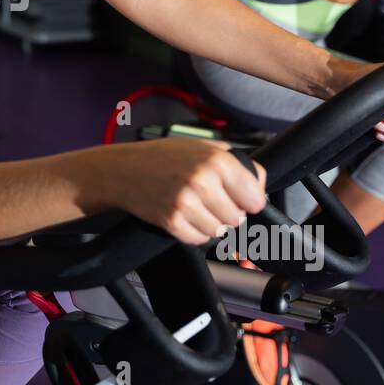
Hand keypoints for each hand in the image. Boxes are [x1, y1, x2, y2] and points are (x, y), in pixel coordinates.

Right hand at [117, 137, 267, 244]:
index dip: (249, 200)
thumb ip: (233, 162)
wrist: (125, 169)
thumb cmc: (162, 156)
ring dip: (211, 223)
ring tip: (196, 207)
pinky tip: (184, 215)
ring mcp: (187, 203)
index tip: (242, 199)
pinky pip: (200, 238)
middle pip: (238, 218)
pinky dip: (195, 231)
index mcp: (217, 161)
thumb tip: (258, 183)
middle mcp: (204, 182)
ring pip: (220, 231)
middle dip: (228, 212)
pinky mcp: (173, 222)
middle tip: (211, 201)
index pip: (255, 197)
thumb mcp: (202, 145)